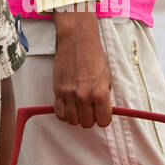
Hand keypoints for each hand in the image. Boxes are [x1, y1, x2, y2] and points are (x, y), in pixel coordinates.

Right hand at [53, 10, 112, 127]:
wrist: (77, 41)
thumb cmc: (93, 55)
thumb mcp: (107, 77)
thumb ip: (104, 95)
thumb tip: (102, 109)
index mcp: (100, 92)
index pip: (103, 121)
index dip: (103, 119)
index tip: (101, 115)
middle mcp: (84, 96)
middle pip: (86, 123)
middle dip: (90, 119)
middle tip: (90, 110)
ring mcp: (69, 95)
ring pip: (72, 121)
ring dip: (77, 117)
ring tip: (79, 109)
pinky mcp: (58, 91)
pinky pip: (59, 113)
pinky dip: (64, 114)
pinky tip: (69, 107)